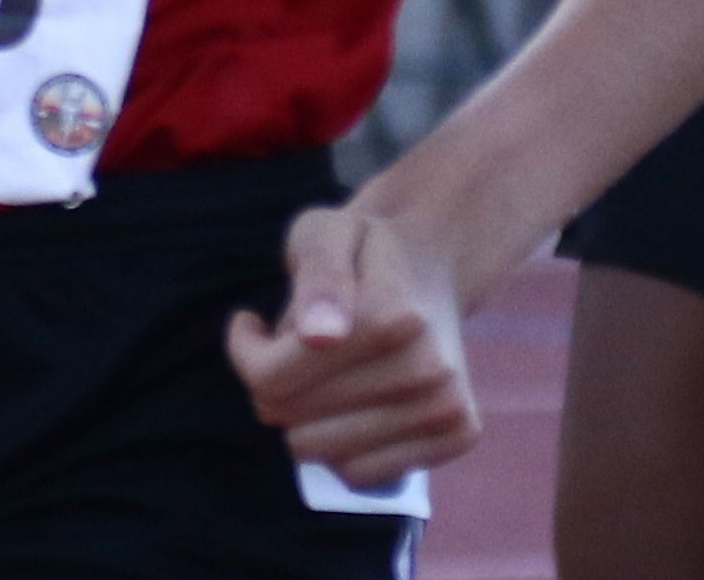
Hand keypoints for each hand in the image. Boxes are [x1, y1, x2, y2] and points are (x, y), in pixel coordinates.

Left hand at [225, 204, 480, 487]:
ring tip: (326, 369)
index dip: (246, 351)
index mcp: (391, 314)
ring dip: (307, 415)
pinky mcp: (457, 433)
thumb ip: (319, 273)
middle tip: (293, 345)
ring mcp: (447, 405)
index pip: (271, 378)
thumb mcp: (324, 231)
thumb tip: (323, 338)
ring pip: (320, 452)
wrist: (430, 260)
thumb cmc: (361, 249)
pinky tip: (351, 401)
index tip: (250, 324)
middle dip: (276, 383)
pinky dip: (341, 444)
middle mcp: (428, 366)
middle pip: (292, 419)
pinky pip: (359, 473)